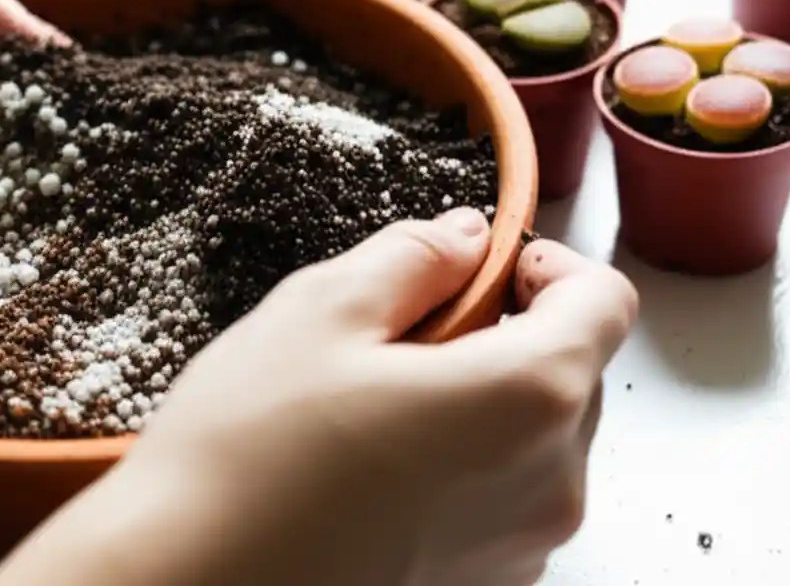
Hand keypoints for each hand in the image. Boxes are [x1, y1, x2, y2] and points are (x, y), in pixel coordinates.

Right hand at [0, 210, 636, 585]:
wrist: (186, 582)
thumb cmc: (246, 454)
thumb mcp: (320, 310)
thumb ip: (413, 257)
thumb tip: (463, 238)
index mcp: (528, 398)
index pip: (604, 303)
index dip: (552, 265)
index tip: (491, 265)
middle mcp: (550, 485)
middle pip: (572, 373)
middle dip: (507, 334)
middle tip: (409, 331)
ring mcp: (519, 549)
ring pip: (535, 440)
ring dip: (481, 402)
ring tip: (376, 405)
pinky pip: (501, 500)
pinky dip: (462, 466)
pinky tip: (372, 466)